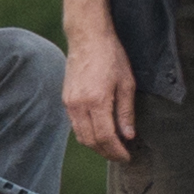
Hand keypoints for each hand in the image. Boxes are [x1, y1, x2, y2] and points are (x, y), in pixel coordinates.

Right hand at [60, 30, 136, 157]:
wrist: (87, 37)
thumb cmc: (110, 56)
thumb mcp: (126, 83)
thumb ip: (126, 112)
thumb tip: (128, 135)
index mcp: (97, 101)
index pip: (106, 137)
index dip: (117, 151)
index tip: (126, 156)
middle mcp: (80, 105)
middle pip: (91, 141)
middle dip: (106, 152)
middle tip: (120, 155)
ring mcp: (70, 103)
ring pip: (81, 136)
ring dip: (95, 145)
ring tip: (111, 146)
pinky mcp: (66, 100)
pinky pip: (75, 125)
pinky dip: (87, 134)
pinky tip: (99, 131)